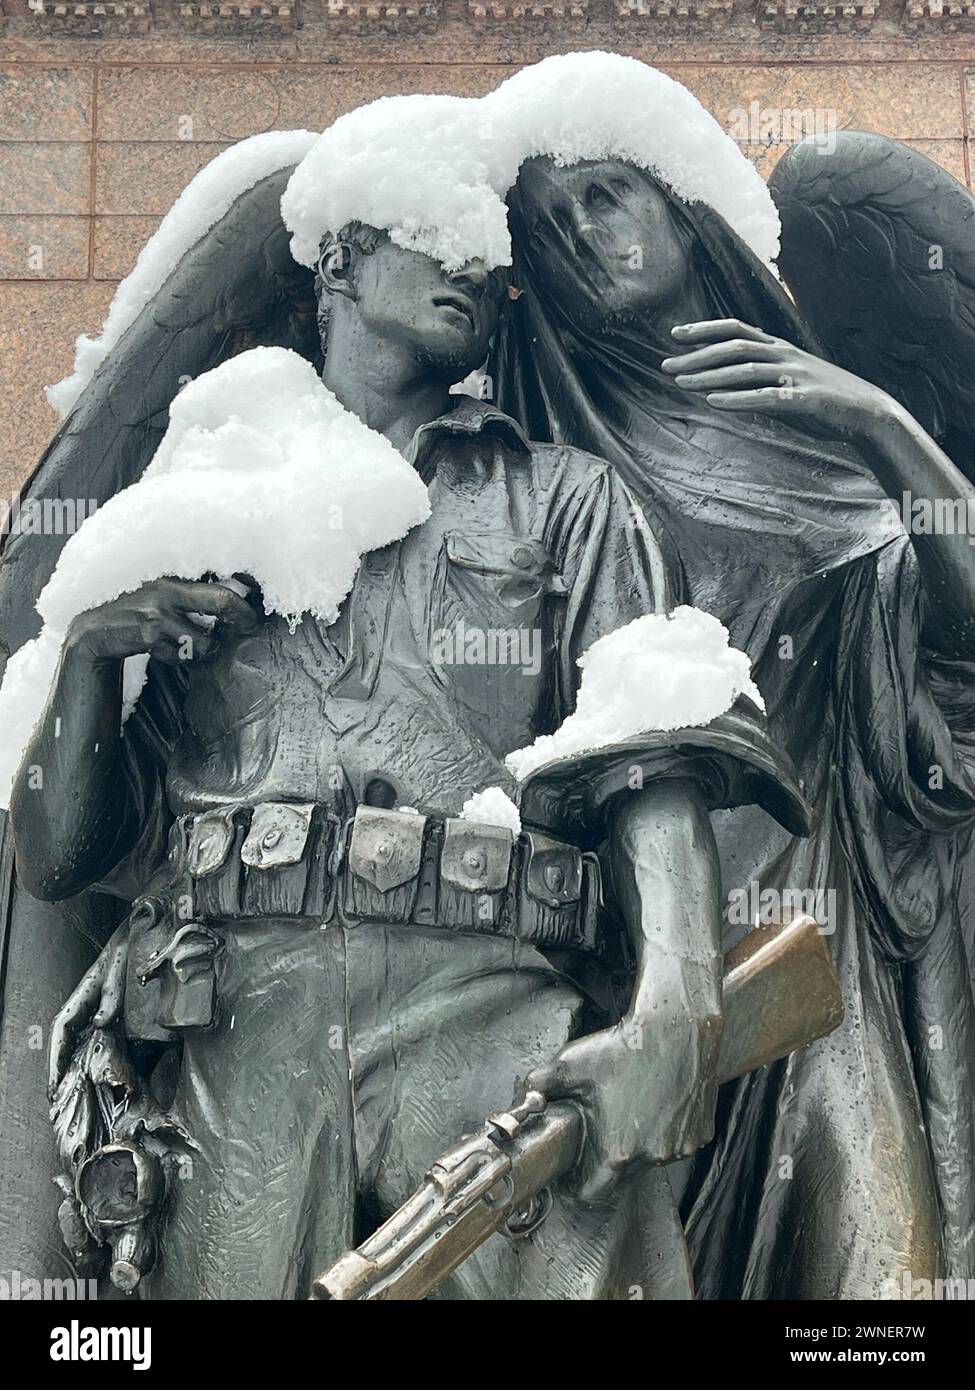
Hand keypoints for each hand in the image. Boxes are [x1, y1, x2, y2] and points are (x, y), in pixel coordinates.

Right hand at [49, 925, 127, 1097]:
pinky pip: (101, 1039)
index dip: (55, 1055)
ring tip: (73, 1094)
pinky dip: (99, 1056)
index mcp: (82, 996)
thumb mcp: (120, 970)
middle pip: (66, 1041)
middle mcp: (86, 1006)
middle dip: (59, 1068)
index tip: (53, 1080)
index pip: (61, 1028)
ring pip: (81, 1042)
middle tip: (56, 1097)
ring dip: (76, 1066)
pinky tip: (103, 1075)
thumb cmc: (127, 950)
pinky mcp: (115, 1014)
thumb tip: (100, 1022)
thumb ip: (112, 995)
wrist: (143, 935)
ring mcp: (99, 1011)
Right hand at [66, 578, 257, 667]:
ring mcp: (159, 608)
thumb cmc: (133, 611)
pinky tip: (163, 651)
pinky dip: (178, 658)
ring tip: (188, 646)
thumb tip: (235, 597)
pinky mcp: (150, 632)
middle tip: (250, 624)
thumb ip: (190, 591)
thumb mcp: (160, 592)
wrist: (92, 631)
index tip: (256, 602)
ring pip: (206, 638)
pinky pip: (182, 653)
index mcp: (174, 573)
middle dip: (243, 616)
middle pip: (224, 600)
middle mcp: (168, 585)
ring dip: (203, 649)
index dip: (245, 589)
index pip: (220, 573)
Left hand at [527, 1006, 721, 1205]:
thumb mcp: (570, 1065)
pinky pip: (677, 1143)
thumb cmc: (624, 1047)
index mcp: (617, 1151)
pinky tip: (656, 1104)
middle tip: (601, 1131)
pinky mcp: (700, 1133)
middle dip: (609, 1161)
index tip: (575, 1171)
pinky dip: (665, 1131)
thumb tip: (525, 1098)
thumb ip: (539, 1086)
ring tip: (630, 1111)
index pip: (593, 1193)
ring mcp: (680, 1147)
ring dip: (639, 1145)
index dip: (579, 1184)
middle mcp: (652, 1156)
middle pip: (623, 1177)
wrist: (676, 1028)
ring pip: (652, 1159)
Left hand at [661, 318, 896, 442]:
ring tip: (682, 383)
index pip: (736, 328)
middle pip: (734, 347)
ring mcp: (795, 376)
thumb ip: (757, 380)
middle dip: (697, 355)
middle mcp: (785, 355)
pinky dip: (738, 399)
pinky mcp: (803, 400)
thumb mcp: (786, 381)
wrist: (867, 413)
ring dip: (710, 376)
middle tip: (666, 365)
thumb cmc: (821, 399)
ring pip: (745, 369)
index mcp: (779, 347)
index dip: (704, 329)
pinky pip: (765, 397)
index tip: (675, 335)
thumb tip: (719, 386)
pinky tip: (714, 402)